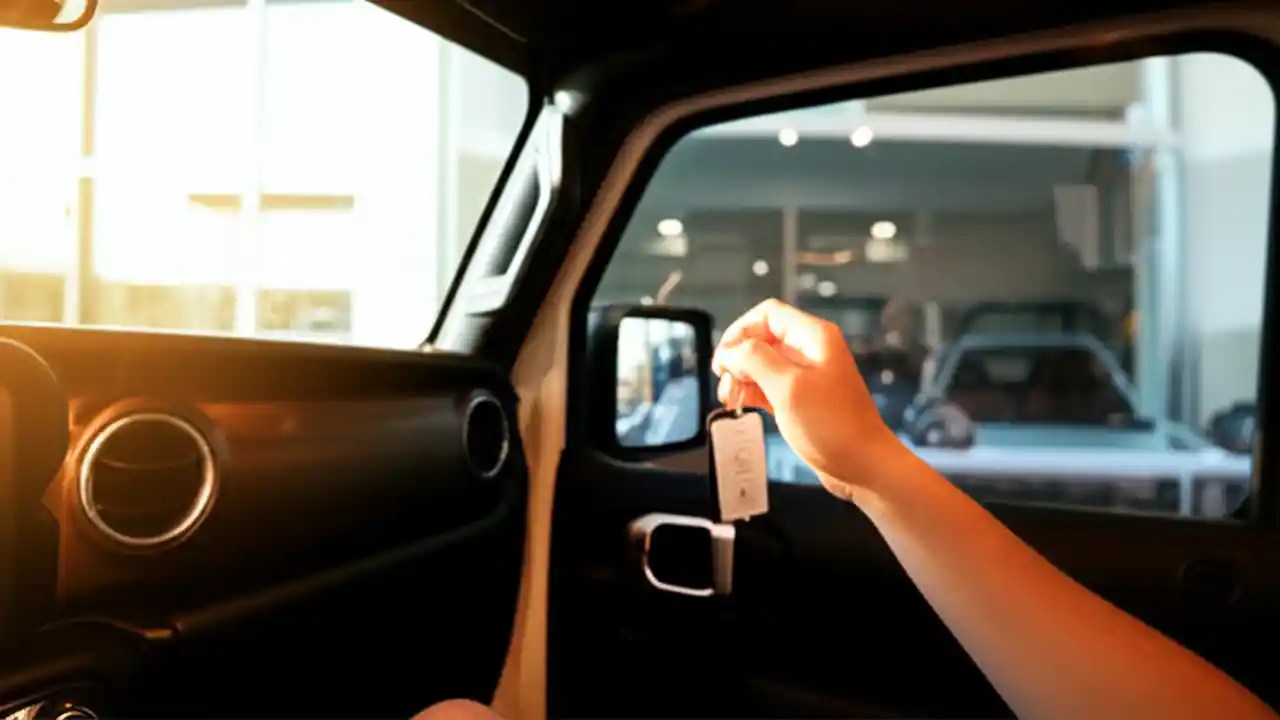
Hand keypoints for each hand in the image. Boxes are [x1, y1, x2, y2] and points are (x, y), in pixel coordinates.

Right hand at [711, 299, 902, 495]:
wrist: (863, 466)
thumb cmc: (833, 426)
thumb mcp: (788, 387)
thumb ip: (755, 360)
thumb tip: (730, 350)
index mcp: (813, 337)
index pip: (768, 314)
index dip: (740, 331)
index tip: (723, 357)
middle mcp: (810, 351)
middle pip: (762, 338)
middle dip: (738, 357)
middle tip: (723, 381)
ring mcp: (806, 376)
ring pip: (762, 363)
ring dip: (740, 377)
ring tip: (729, 399)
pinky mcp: (801, 398)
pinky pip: (768, 385)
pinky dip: (751, 392)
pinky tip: (740, 405)